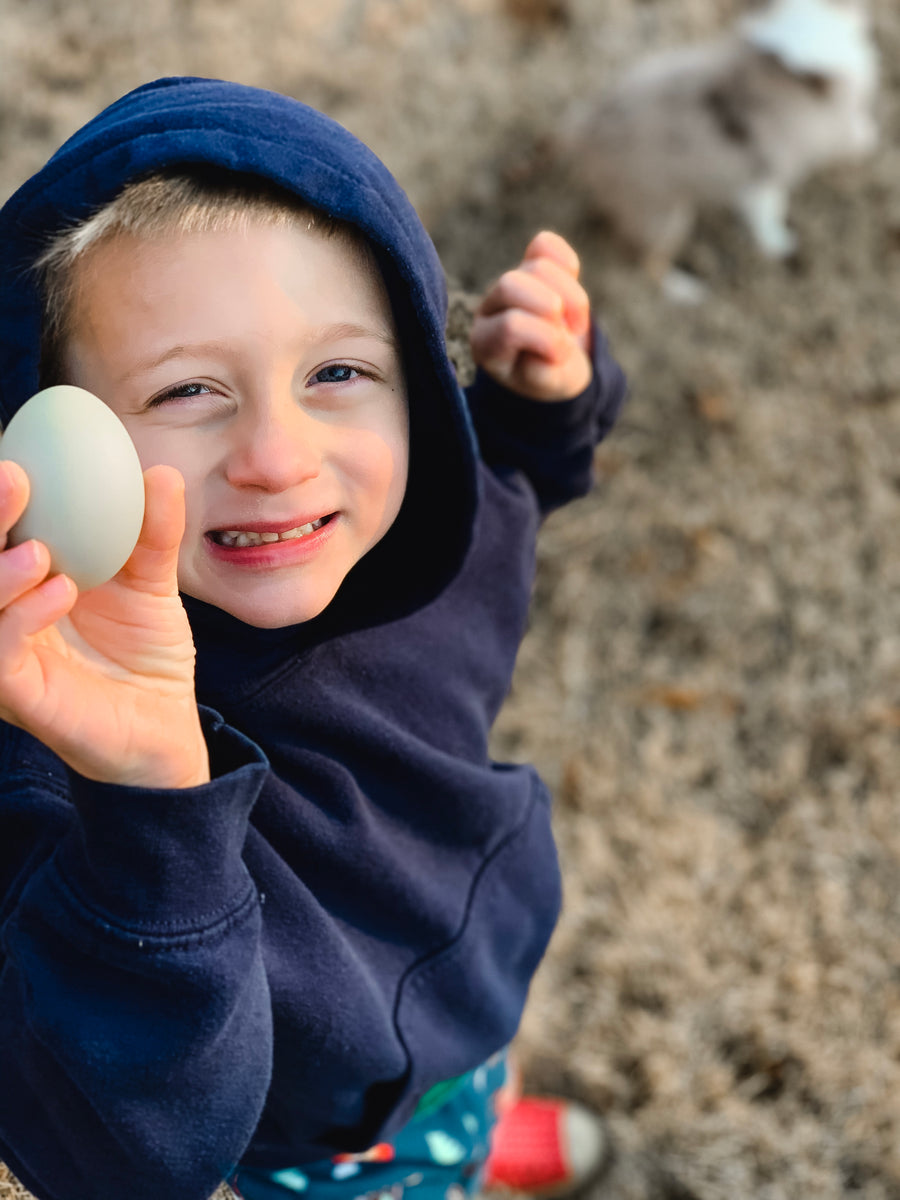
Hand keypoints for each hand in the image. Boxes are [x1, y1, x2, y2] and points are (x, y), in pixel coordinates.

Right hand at [0, 459, 208, 788]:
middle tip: (13, 476)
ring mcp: (5, 654)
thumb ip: (153, 532)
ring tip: (38, 551)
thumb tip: (160, 471)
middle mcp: (3, 613)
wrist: (166, 726)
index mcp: (24, 578)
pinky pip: (0, 653)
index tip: (19, 447)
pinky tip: (59, 592)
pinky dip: (21, 617)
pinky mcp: (17, 694)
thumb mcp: (151, 583)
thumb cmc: (144, 652)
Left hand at [470, 230, 592, 401]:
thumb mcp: (548, 386)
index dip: (546, 339)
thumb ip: (543, 372)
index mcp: (485, 344)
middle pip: (511, 284)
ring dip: (571, 297)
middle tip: (569, 333)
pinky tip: (572, 296)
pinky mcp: (529, 262)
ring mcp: (509, 282)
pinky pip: (547, 244)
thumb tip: (548, 340)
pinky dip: (568, 264)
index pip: (510, 325)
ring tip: (575, 324)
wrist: (557, 365)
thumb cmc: (549, 377)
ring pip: (538, 266)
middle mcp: (488, 309)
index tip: (560, 358)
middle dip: (552, 307)